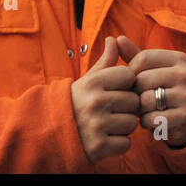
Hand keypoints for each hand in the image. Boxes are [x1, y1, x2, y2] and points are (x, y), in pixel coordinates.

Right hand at [70, 37, 140, 164]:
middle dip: (127, 107)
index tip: (115, 90)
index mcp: (94, 82)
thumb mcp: (88, 79)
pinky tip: (106, 138)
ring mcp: (97, 125)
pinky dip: (119, 143)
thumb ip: (105, 61)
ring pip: (132, 123)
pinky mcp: (99, 147)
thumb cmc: (77, 102)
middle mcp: (95, 102)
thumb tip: (114, 38)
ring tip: (108, 124)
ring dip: (124, 126)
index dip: (126, 84)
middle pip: (134, 101)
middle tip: (112, 110)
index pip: (130, 76)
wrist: (51, 132)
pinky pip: (126, 143)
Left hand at [116, 35, 185, 148]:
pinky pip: (151, 118)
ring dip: (139, 109)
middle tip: (140, 98)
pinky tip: (153, 121)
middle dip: (135, 92)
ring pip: (146, 100)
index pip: (143, 58)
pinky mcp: (185, 117)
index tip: (134, 81)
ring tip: (147, 109)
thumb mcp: (150, 71)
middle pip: (143, 79)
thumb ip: (133, 55)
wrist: (184, 121)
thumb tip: (116, 38)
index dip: (131, 71)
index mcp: (180, 58)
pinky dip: (146, 122)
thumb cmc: (160, 90)